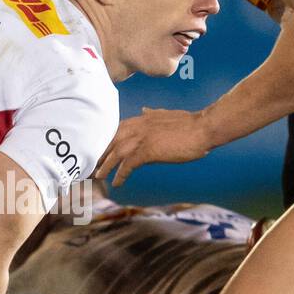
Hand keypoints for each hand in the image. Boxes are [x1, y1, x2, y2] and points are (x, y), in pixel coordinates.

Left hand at [94, 107, 211, 188]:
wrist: (203, 128)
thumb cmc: (189, 123)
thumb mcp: (166, 114)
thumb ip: (152, 114)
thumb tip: (144, 110)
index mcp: (141, 118)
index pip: (116, 129)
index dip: (106, 141)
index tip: (99, 150)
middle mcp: (137, 126)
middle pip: (111, 140)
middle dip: (100, 153)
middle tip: (91, 165)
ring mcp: (141, 138)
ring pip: (115, 153)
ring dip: (105, 166)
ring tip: (98, 176)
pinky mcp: (148, 150)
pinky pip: (127, 165)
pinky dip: (120, 174)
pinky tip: (117, 183)